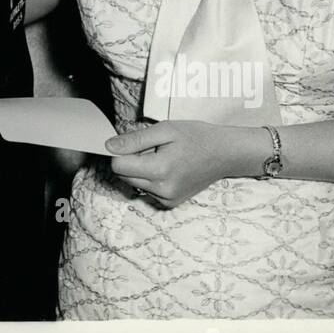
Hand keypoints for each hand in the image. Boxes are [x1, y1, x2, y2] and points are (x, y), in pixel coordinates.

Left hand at [105, 120, 258, 207]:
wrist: (224, 154)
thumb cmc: (196, 137)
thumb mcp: (165, 129)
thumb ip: (135, 139)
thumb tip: (109, 147)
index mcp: (160, 170)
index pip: (118, 166)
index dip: (120, 152)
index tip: (131, 142)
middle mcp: (162, 190)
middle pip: (124, 176)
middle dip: (131, 160)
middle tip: (152, 148)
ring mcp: (167, 199)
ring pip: (134, 183)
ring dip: (140, 170)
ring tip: (162, 157)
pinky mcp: (170, 203)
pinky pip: (147, 190)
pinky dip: (150, 178)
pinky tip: (167, 168)